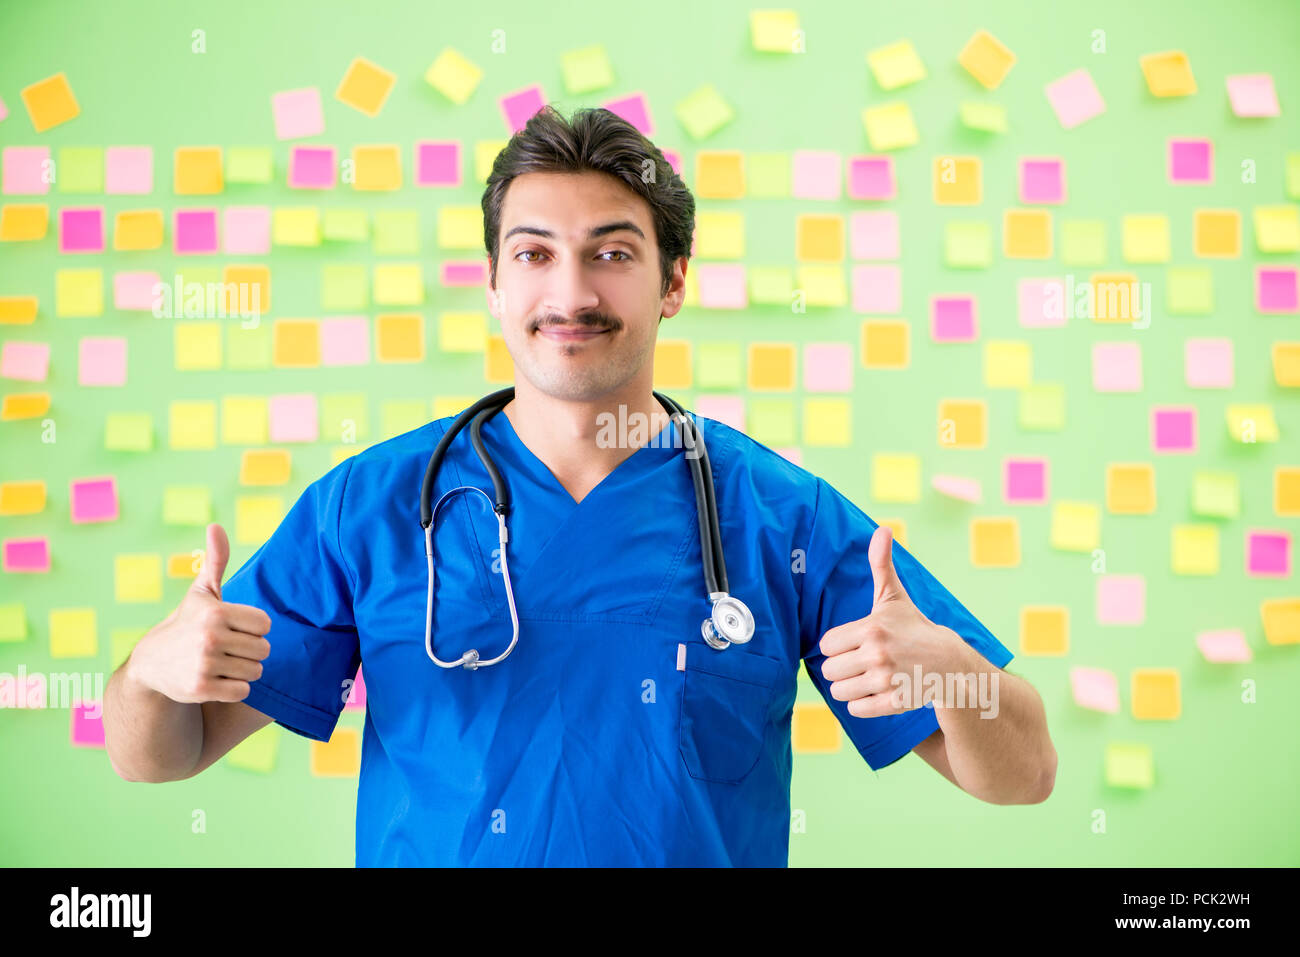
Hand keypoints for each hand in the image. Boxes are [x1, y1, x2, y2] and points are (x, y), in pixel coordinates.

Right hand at [126, 523, 271, 703]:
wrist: (151, 663)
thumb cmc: (187, 622)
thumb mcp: (202, 592)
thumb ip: (216, 560)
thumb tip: (215, 525)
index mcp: (215, 611)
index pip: (265, 624)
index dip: (253, 627)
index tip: (234, 628)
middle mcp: (209, 637)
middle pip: (263, 649)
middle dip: (250, 650)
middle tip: (227, 648)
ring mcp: (204, 664)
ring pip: (255, 671)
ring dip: (243, 670)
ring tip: (221, 663)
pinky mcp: (201, 688)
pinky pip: (242, 691)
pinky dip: (234, 688)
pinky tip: (216, 679)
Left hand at [819, 525, 963, 717]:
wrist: (950, 665)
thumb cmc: (915, 629)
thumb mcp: (895, 598)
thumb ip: (881, 565)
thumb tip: (882, 529)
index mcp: (872, 628)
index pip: (826, 646)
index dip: (838, 647)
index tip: (856, 644)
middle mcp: (878, 655)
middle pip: (829, 671)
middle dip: (843, 669)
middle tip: (863, 663)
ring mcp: (887, 681)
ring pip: (839, 692)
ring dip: (850, 688)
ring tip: (870, 678)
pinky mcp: (895, 704)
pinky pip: (856, 710)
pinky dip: (863, 705)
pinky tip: (879, 692)